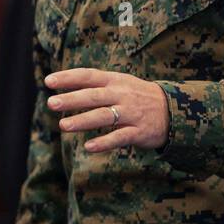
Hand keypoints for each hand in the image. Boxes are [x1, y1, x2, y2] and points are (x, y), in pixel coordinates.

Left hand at [45, 67, 169, 152]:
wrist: (175, 110)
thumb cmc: (137, 96)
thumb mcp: (120, 83)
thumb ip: (95, 84)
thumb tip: (63, 83)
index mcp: (115, 81)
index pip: (88, 76)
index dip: (69, 78)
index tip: (48, 81)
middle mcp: (122, 95)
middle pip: (94, 96)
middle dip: (72, 100)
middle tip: (51, 103)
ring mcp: (131, 113)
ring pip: (104, 116)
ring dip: (83, 121)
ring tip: (63, 126)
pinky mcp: (139, 132)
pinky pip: (120, 137)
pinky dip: (104, 142)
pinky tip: (88, 147)